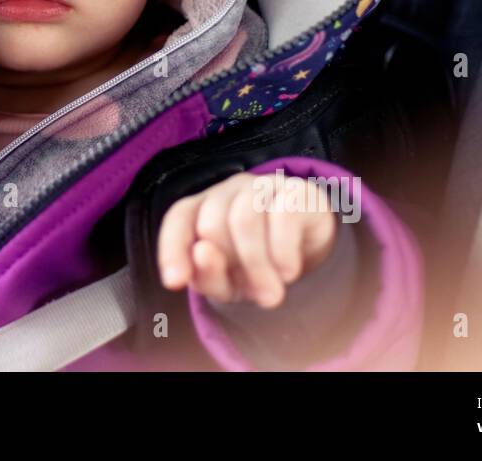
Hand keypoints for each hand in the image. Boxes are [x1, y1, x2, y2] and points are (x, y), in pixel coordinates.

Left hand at [157, 170, 336, 307]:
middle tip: (254, 295)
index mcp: (203, 207)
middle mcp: (228, 191)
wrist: (309, 246)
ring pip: (245, 219)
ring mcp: (262, 186)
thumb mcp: (230, 281)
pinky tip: (288, 272)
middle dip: (229, 266)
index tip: (175, 282)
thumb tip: (204, 254)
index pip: (179, 218)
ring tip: (272, 294)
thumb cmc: (258, 263)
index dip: (172, 249)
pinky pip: (283, 215)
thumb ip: (208, 274)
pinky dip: (282, 252)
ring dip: (256, 265)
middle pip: (212, 224)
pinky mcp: (296, 190)